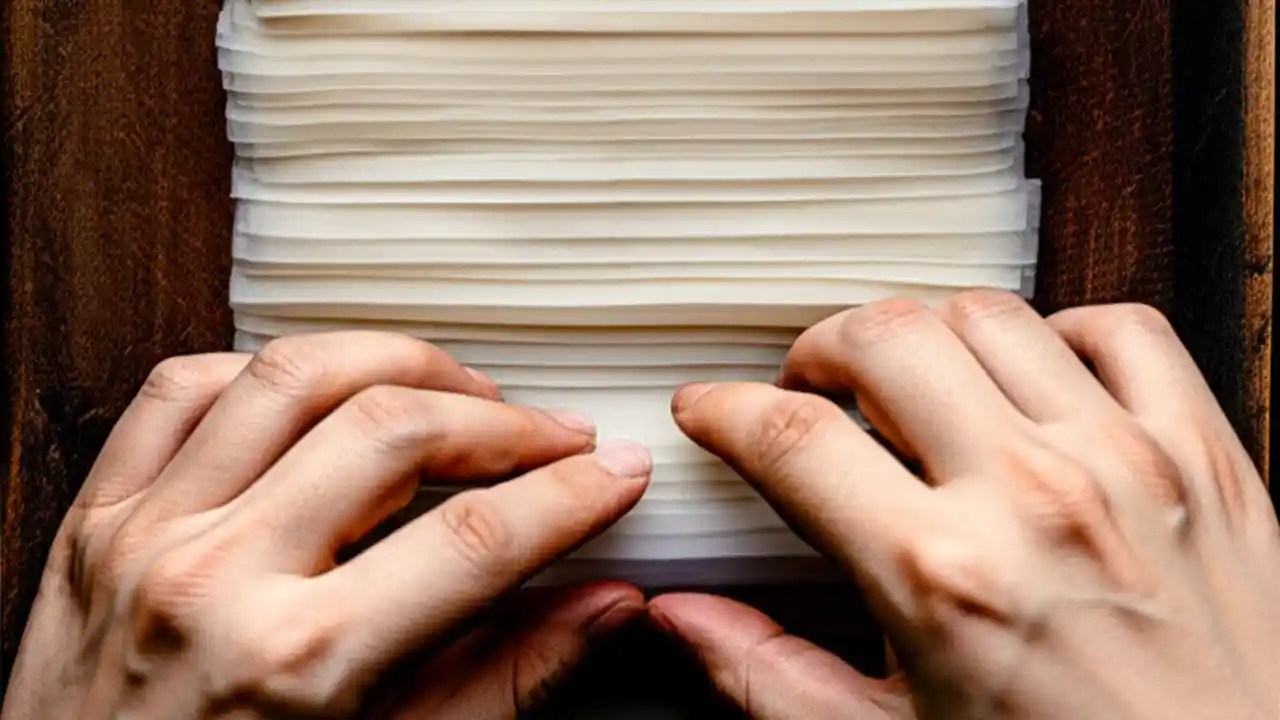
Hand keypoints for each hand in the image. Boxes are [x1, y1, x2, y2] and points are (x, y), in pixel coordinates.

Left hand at [4, 333, 651, 718]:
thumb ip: (507, 682)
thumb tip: (605, 607)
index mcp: (300, 666)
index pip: (478, 539)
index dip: (569, 494)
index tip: (615, 473)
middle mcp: (217, 580)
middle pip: (393, 431)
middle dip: (501, 422)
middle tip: (553, 437)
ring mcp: (146, 536)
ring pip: (293, 376)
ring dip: (398, 362)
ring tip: (458, 389)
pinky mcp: (96, 518)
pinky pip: (179, 389)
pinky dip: (265, 369)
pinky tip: (322, 391)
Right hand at [653, 293, 1278, 719]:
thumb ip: (770, 676)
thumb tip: (687, 620)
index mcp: (941, 578)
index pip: (792, 439)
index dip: (725, 409)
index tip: (711, 408)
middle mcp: (1033, 498)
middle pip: (882, 339)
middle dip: (816, 349)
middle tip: (808, 388)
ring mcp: (1128, 463)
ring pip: (987, 316)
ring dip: (924, 335)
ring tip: (909, 379)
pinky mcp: (1204, 458)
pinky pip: (1123, 330)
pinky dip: (1060, 331)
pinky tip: (1033, 375)